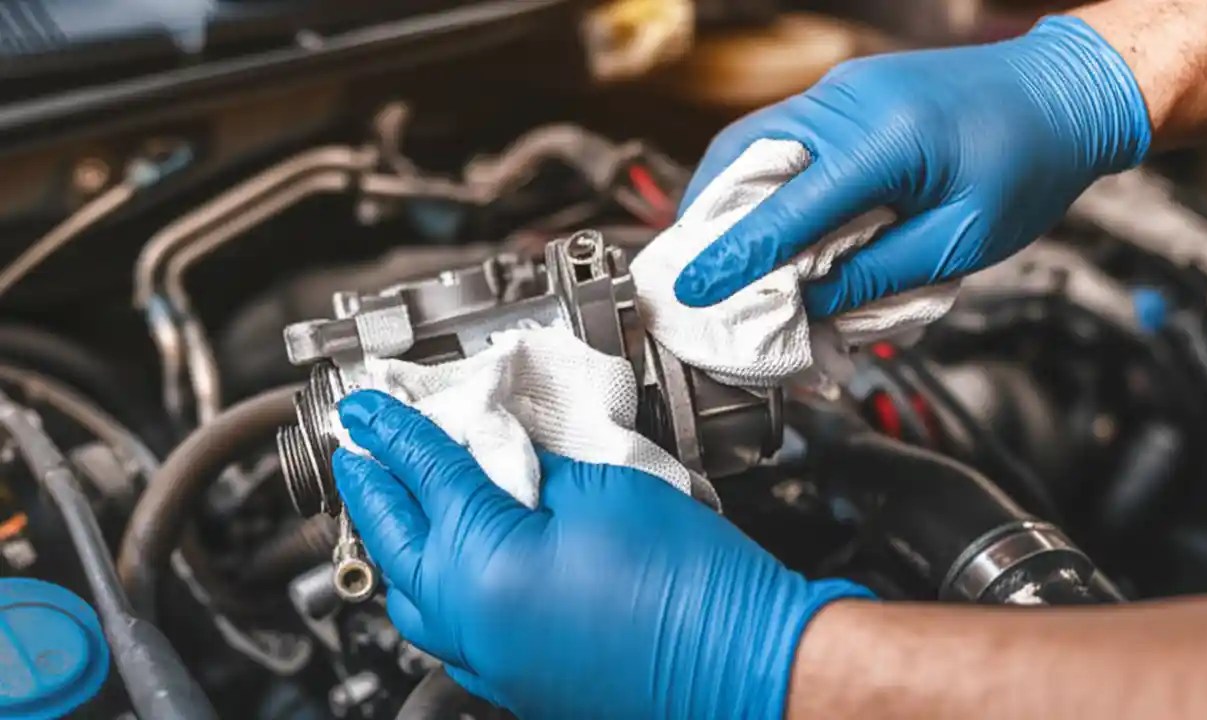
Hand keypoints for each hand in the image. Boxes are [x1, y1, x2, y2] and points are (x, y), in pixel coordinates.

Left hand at [332, 390, 871, 719]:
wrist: (750, 664)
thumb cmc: (695, 585)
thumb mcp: (607, 489)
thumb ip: (537, 464)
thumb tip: (503, 448)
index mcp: (485, 567)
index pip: (423, 475)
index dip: (394, 430)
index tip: (369, 408)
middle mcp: (473, 625)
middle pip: (398, 541)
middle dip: (375, 488)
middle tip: (364, 449)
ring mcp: (492, 663)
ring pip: (414, 597)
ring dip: (403, 542)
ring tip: (404, 503)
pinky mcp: (519, 684)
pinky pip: (450, 632)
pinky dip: (438, 589)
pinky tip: (459, 563)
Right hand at [674, 16, 1150, 315]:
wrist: (1066, 91)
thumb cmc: (1030, 163)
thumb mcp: (961, 241)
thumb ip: (877, 274)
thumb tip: (810, 303)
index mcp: (885, 141)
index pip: (786, 209)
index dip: (735, 257)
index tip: (694, 291)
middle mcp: (849, 104)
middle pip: (743, 161)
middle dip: (709, 222)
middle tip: (695, 276)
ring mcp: (842, 92)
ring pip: (752, 144)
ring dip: (727, 199)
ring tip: (719, 253)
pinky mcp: (845, 95)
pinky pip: (779, 136)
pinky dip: (757, 180)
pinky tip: (759, 216)